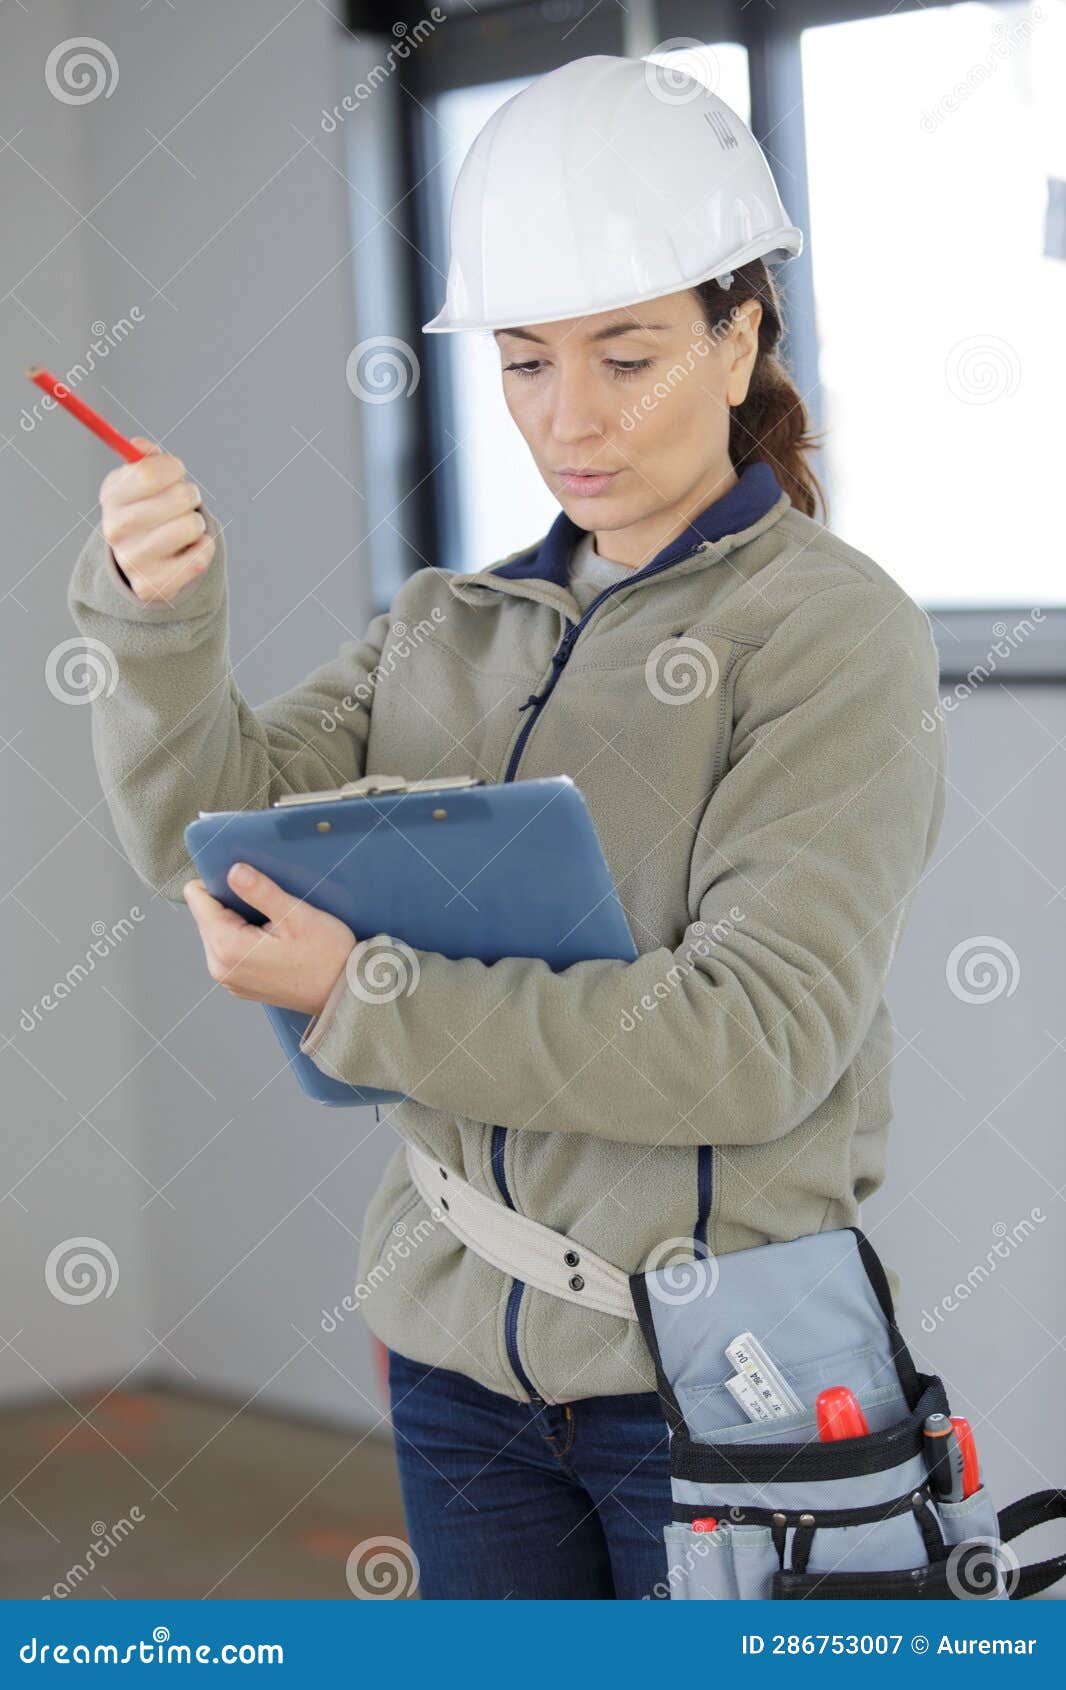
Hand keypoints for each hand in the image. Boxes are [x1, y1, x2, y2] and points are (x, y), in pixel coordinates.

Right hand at [99, 438, 213, 603]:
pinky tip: (187, 550)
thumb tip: (139, 445)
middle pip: (178, 498)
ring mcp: (133, 561)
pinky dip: (204, 548)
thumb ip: (146, 460)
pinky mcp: (154, 586)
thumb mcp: (142, 481)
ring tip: (182, 528)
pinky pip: (202, 555)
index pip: (150, 473)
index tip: (177, 471)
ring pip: (192, 526)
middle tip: (184, 503)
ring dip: (196, 523)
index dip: (173, 468)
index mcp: (111, 496)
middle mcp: (115, 529)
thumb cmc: (149, 509)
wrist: (143, 562)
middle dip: (190, 495)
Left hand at [182, 864, 356, 1018]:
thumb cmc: (326, 956)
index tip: (247, 882)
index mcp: (228, 947)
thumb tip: (233, 871)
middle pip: (206, 916)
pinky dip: (245, 939)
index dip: (218, 882)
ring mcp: (230, 979)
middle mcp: (220, 967)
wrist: (345, 995)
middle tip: (269, 905)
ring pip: (217, 932)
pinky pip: (230, 951)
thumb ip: (260, 891)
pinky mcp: (241, 985)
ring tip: (274, 923)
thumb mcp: (296, 915)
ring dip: (239, 921)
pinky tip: (274, 940)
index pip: (198, 899)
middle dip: (231, 903)